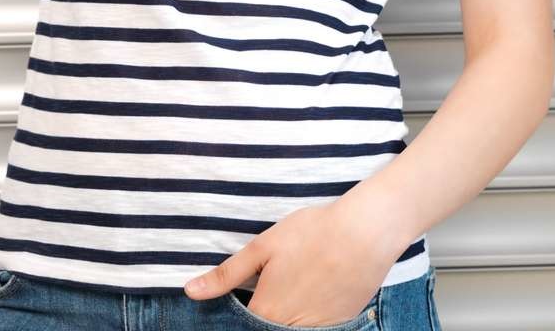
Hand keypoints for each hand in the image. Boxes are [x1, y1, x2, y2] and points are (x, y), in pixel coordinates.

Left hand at [183, 202, 393, 326]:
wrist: (364, 235)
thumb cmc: (311, 234)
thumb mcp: (262, 247)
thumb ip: (226, 275)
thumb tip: (190, 292)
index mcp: (267, 313)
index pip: (240, 327)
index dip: (234, 316)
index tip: (245, 296)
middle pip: (265, 329)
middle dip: (259, 318)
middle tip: (274, 286)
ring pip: (289, 330)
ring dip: (283, 318)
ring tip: (293, 287)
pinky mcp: (339, 327)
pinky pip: (313, 329)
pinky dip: (306, 316)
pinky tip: (310, 291)